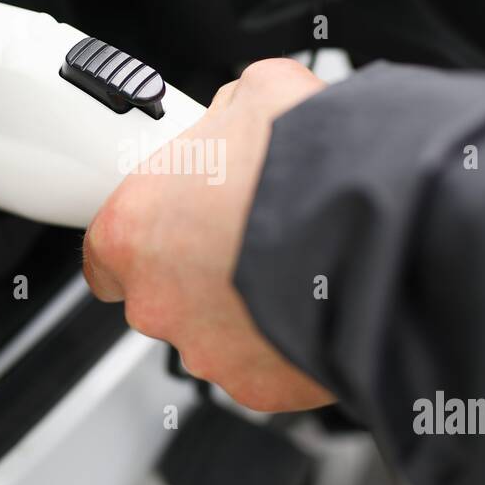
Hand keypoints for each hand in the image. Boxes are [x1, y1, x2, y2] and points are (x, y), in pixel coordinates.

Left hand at [82, 58, 335, 411]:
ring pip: (217, 334)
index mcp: (134, 230)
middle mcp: (157, 301)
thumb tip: (246, 114)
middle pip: (164, 294)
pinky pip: (268, 364)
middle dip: (204, 271)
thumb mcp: (259, 97)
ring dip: (248, 308)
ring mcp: (208, 352)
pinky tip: (322, 304)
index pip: (105, 250)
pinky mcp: (260, 388)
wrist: (378, 228)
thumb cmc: (307, 165)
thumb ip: (231, 115)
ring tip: (296, 267)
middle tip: (253, 236)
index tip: (171, 226)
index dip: (144, 235)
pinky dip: (290, 341)